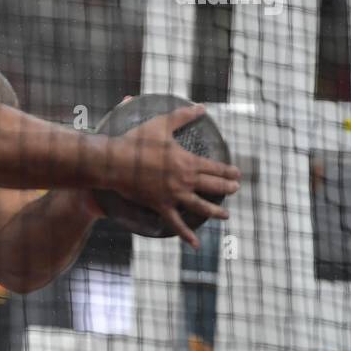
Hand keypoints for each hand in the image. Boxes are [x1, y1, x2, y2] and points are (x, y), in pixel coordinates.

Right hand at [106, 104, 240, 246]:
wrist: (114, 162)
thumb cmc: (136, 141)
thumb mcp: (160, 124)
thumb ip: (182, 115)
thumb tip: (200, 107)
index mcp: (188, 161)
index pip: (216, 168)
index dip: (229, 171)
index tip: (237, 174)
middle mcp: (185, 180)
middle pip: (214, 186)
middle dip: (227, 188)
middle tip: (235, 189)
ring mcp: (174, 195)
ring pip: (201, 207)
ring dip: (216, 212)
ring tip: (226, 216)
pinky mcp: (161, 206)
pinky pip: (176, 223)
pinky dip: (186, 235)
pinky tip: (195, 244)